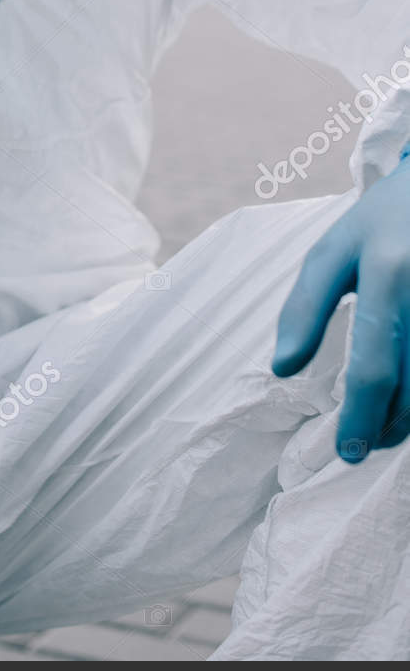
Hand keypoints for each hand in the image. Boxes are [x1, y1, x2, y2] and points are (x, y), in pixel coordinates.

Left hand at [273, 152, 409, 459]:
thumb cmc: (385, 220)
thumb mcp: (334, 250)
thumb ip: (304, 307)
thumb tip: (282, 368)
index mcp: (386, 273)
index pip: (374, 366)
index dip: (360, 417)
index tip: (346, 450)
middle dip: (388, 428)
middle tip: (363, 446)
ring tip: (388, 430)